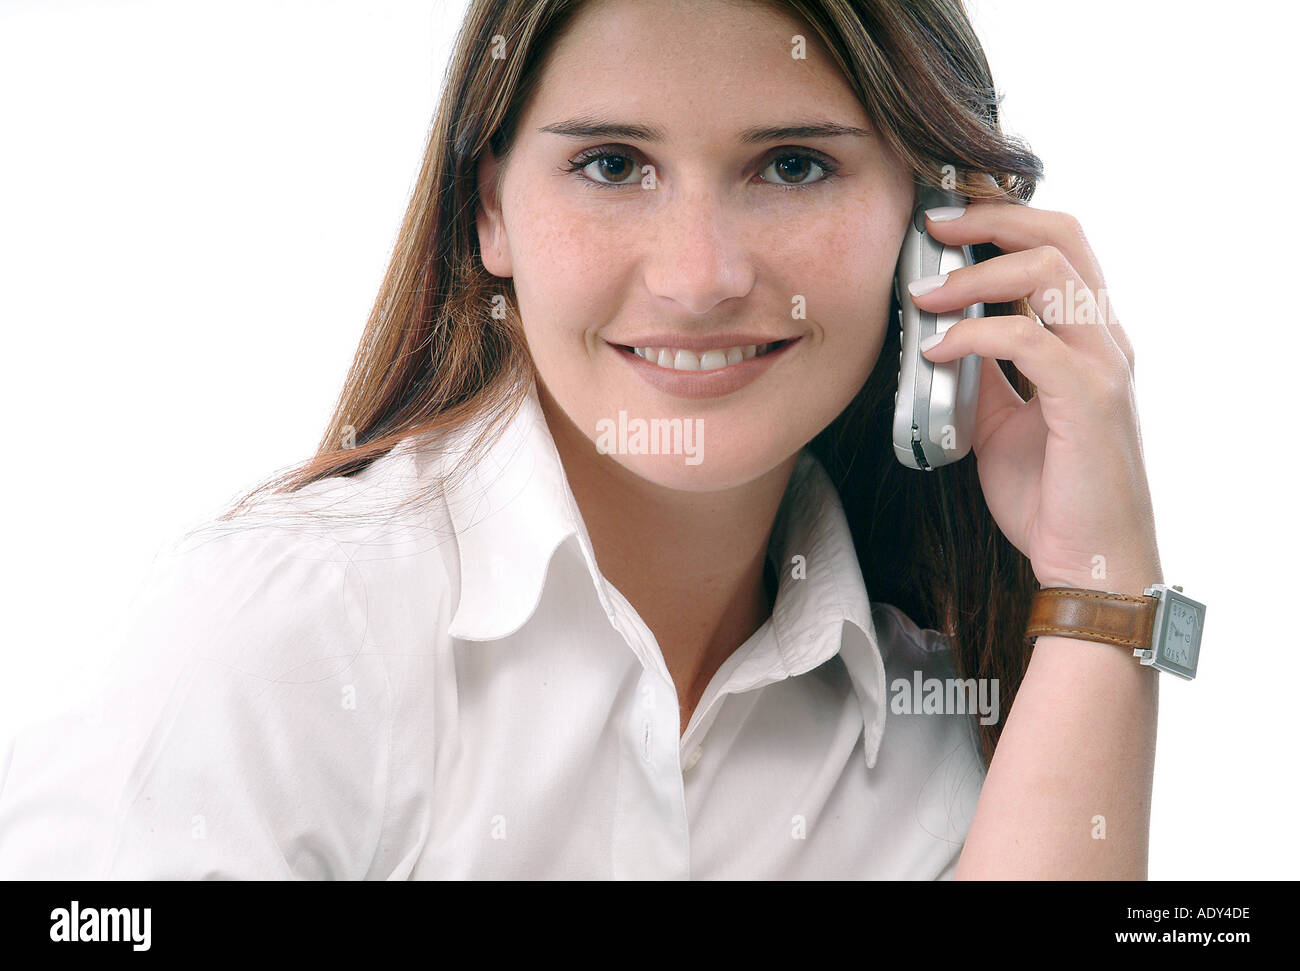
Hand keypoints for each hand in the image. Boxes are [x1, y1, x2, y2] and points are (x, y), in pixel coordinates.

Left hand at [910, 198, 1161, 596]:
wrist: (1088, 562)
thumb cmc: (1049, 495)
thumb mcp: (1001, 420)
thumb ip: (985, 373)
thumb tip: (944, 335)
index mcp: (1087, 337)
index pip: (1056, 245)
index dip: (1001, 219)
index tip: (941, 223)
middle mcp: (1104, 339)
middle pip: (1061, 236)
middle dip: (989, 219)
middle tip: (930, 227)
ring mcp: (1103, 365)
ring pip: (1048, 273)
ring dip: (973, 274)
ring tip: (921, 294)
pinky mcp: (1089, 399)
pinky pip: (1027, 341)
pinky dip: (973, 336)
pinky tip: (936, 351)